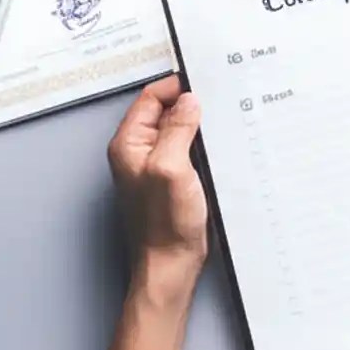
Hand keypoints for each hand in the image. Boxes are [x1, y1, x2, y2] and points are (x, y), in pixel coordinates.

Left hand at [108, 76, 208, 298]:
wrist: (171, 264)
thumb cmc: (164, 224)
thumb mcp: (171, 167)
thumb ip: (178, 129)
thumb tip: (189, 100)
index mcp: (129, 144)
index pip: (151, 98)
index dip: (176, 88)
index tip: (204, 84)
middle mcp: (140, 152)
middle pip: (166, 112)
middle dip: (191, 105)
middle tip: (218, 101)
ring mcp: (157, 165)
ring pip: (180, 131)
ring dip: (199, 126)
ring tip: (220, 123)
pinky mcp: (174, 179)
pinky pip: (188, 150)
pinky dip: (203, 145)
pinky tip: (218, 147)